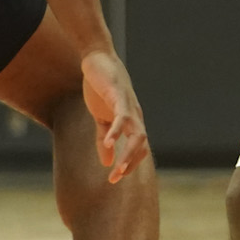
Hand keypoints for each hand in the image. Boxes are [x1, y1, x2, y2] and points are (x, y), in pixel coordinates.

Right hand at [81, 50, 147, 183]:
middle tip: (115, 179)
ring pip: (137, 135)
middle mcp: (134, 116)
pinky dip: (116, 131)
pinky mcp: (118, 95)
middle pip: (141, 145)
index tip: (114, 179)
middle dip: (130, 164)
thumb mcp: (101, 117)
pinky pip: (122, 116)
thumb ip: (104, 139)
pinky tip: (108, 143)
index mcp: (131, 122)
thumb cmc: (101, 88)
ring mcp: (128, 106)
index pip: (139, 149)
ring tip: (117, 169)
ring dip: (128, 154)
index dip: (129, 165)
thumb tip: (107, 163)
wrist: (97, 59)